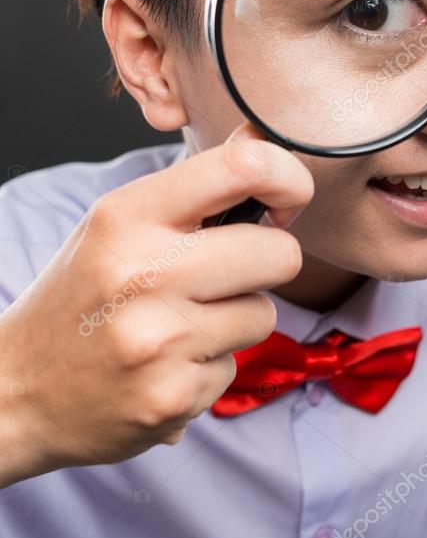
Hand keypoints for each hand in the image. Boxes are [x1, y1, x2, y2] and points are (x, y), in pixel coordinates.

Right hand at [0, 122, 313, 484]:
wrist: (17, 393)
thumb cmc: (81, 295)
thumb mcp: (118, 224)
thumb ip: (193, 188)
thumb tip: (261, 139)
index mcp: (127, 216)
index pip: (242, 167)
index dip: (288, 179)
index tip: (286, 201)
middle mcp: (143, 274)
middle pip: (280, 254)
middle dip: (267, 262)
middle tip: (226, 273)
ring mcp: (158, 341)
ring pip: (264, 314)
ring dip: (236, 320)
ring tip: (180, 324)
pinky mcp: (171, 398)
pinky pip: (234, 367)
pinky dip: (208, 367)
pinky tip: (164, 365)